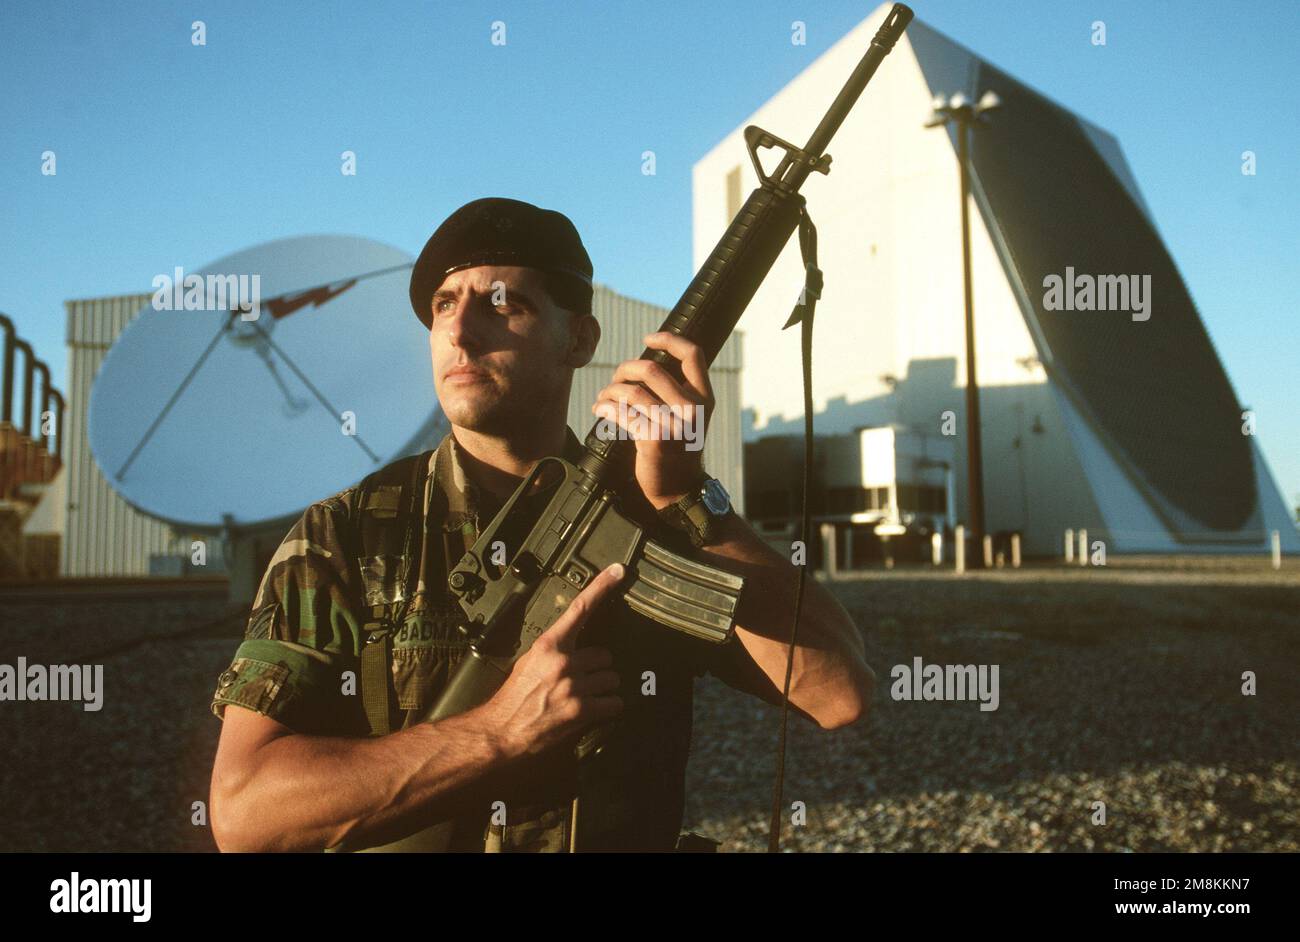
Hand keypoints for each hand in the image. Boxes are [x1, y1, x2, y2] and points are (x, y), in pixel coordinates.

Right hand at [479, 563, 625, 760]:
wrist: (501, 729)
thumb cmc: (513, 697)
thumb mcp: (528, 661)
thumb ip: (554, 650)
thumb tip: (574, 644)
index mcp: (549, 645)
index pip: (580, 608)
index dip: (601, 587)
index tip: (617, 571)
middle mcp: (564, 662)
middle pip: (604, 655)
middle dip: (598, 668)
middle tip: (582, 680)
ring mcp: (574, 686)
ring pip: (612, 679)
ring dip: (603, 688)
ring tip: (585, 696)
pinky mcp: (581, 710)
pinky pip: (614, 703)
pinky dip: (608, 707)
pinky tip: (595, 710)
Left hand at [591, 332, 713, 509]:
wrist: (678, 487)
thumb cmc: (678, 448)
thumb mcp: (690, 417)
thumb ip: (677, 391)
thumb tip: (643, 363)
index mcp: (704, 397)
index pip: (692, 355)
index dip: (669, 339)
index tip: (648, 338)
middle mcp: (693, 408)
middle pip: (652, 369)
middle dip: (624, 369)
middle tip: (615, 379)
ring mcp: (674, 424)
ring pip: (632, 391)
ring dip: (610, 390)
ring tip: (603, 397)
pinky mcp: (654, 439)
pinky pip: (622, 413)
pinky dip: (605, 407)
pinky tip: (600, 409)